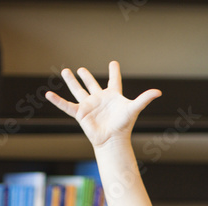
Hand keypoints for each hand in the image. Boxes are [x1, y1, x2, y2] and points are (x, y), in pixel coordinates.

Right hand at [45, 60, 160, 147]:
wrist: (112, 140)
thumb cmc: (124, 125)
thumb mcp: (134, 108)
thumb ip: (144, 98)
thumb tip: (158, 92)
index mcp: (113, 96)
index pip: (114, 81)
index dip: (114, 73)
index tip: (113, 63)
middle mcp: (100, 99)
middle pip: (92, 85)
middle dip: (86, 77)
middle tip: (81, 69)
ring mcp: (89, 106)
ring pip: (78, 91)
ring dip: (72, 82)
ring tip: (66, 71)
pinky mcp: (80, 113)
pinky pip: (66, 105)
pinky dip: (57, 101)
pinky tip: (48, 94)